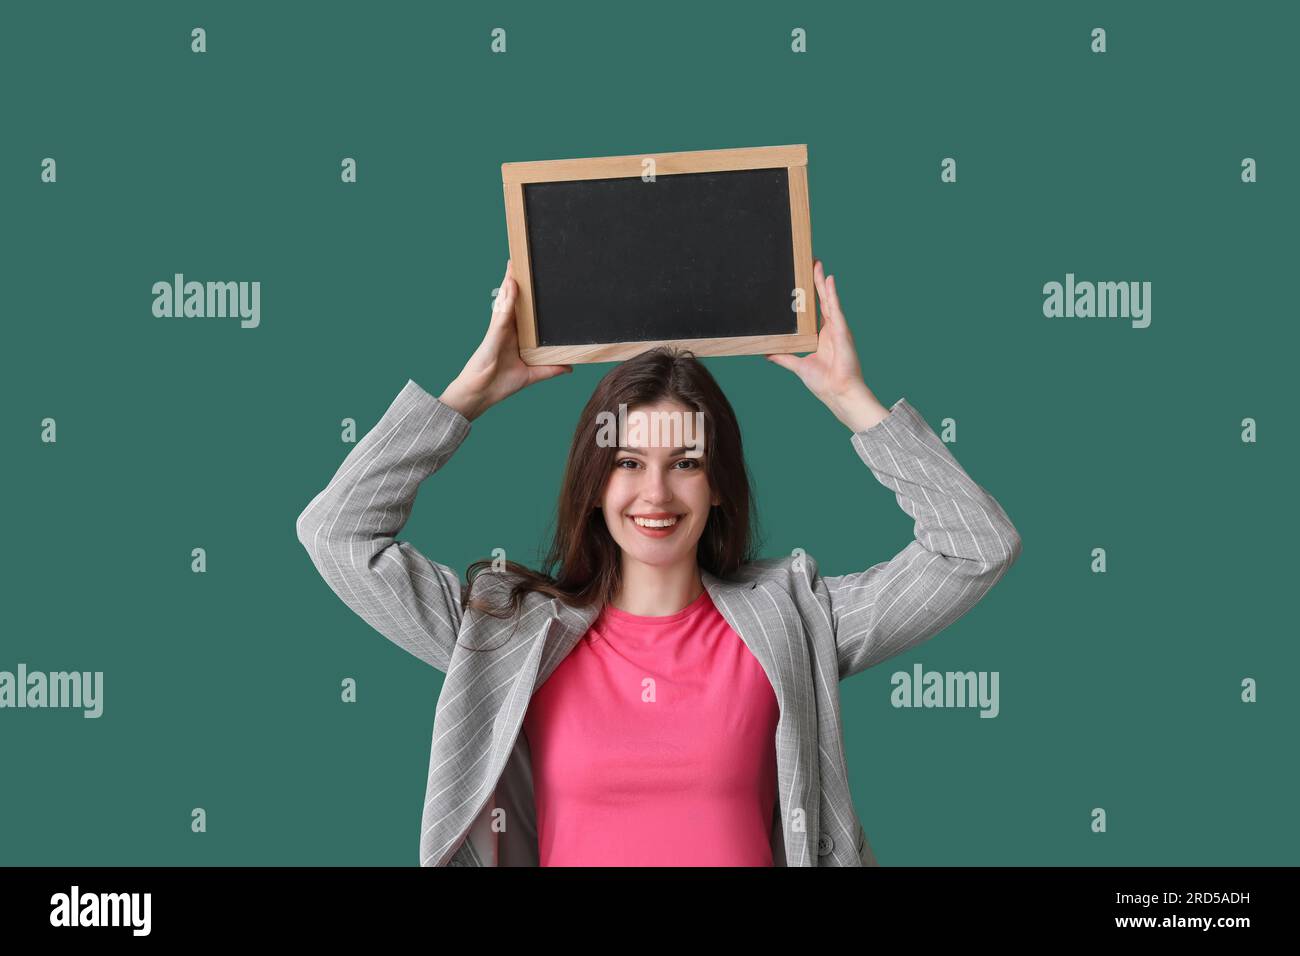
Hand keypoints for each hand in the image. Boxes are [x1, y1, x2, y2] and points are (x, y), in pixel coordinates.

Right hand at [440, 259, 571, 419]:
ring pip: (506, 300)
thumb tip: (570, 367)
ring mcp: (499, 329)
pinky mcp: (494, 334)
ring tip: (516, 263)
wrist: (481, 394)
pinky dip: (509, 298)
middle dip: (517, 281)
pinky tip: (514, 284)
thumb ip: (550, 369)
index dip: (526, 294)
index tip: (535, 279)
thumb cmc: (499, 384)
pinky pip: (503, 312)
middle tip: (524, 261)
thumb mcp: (531, 375)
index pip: (522, 311)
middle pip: (513, 300)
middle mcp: (506, 329)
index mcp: (514, 336)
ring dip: (511, 281)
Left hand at [766, 259, 890, 430]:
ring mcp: (837, 328)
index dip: (810, 293)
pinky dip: (832, 293)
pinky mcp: (841, 331)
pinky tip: (828, 279)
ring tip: (817, 264)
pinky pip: (835, 308)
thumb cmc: (823, 382)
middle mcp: (830, 328)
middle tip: (810, 261)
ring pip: (829, 299)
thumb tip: (766, 353)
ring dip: (822, 281)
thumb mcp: (797, 366)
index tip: (803, 277)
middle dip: (816, 280)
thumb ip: (783, 357)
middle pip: (822, 299)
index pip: (814, 308)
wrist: (837, 393)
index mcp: (821, 335)